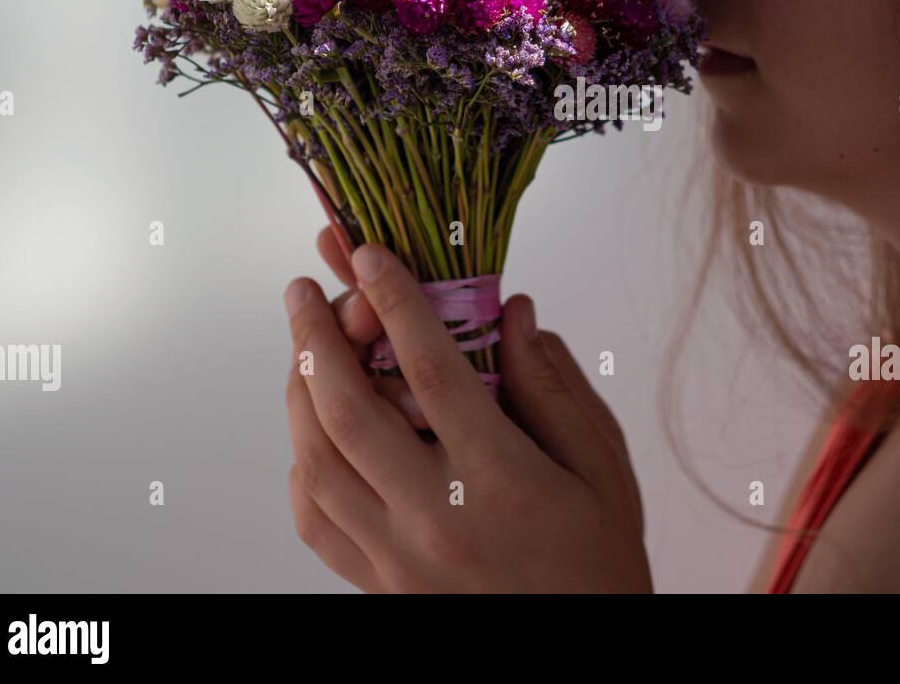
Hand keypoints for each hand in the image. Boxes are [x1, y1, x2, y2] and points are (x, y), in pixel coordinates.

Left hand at [283, 233, 651, 592]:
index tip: (370, 256)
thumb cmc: (598, 561)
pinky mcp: (378, 586)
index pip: (430, 368)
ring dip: (298, 394)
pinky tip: (314, 433)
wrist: (581, 657)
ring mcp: (397, 558)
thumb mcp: (601, 466)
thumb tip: (512, 312)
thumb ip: (553, 386)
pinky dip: (300, 465)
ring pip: (316, 463)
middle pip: (347, 411)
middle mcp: (435, 518)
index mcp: (498, 479)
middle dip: (315, 338)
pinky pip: (315, 520)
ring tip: (303, 349)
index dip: (395, 300)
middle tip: (304, 291)